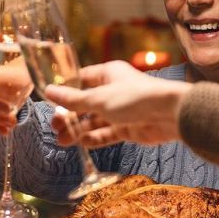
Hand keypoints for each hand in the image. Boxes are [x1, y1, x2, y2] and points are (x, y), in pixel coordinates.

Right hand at [43, 61, 190, 146]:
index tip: (50, 100)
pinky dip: (94, 138)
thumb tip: (48, 92)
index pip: (81, 79)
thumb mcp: (98, 99)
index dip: (66, 89)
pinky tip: (81, 143)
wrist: (170, 115)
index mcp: (108, 74)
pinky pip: (107, 134)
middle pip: (86, 103)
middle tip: (55, 126)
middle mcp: (114, 91)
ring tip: (62, 140)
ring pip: (95, 121)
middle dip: (70, 115)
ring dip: (79, 130)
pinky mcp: (128, 128)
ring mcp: (121, 111)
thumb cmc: (135, 98)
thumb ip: (73, 99)